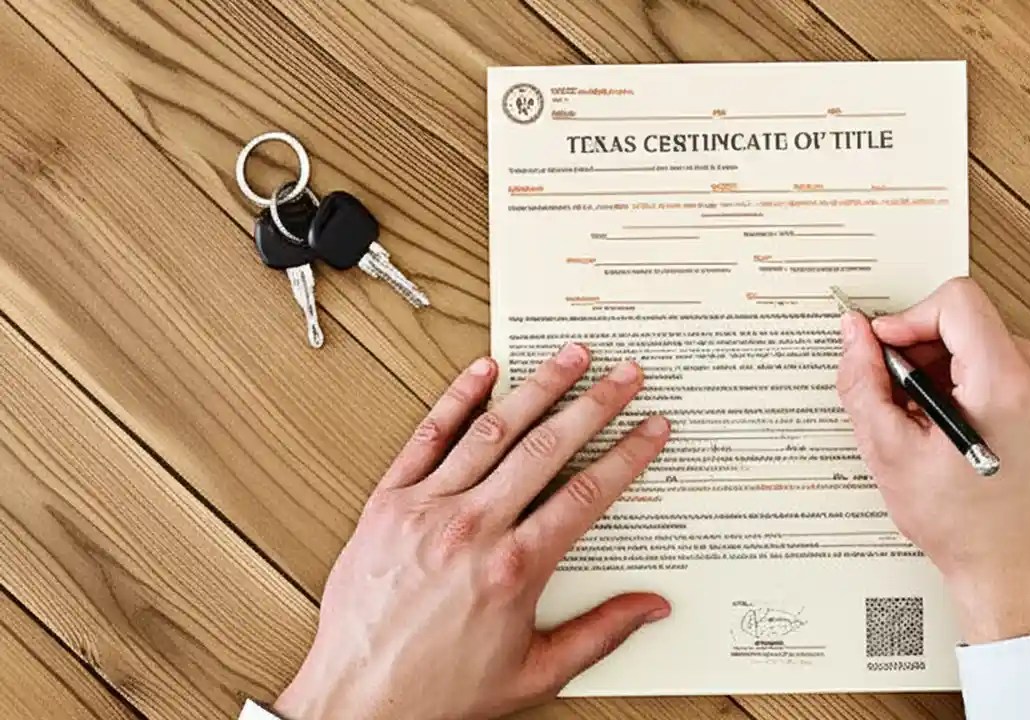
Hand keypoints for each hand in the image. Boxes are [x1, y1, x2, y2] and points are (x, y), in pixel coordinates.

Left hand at [273, 344, 670, 719]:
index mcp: (515, 568)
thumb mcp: (535, 673)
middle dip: (595, 404)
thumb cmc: (440, 692)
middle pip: (548, 447)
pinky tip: (483, 370)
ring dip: (537, 387)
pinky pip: (426, 438)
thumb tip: (651, 606)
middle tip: (624, 374)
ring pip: (492, 431)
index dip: (628, 454)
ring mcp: (427, 510)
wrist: (358, 702)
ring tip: (568, 357)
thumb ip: (600, 633)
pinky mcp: (388, 504)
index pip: (588, 492)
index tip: (651, 428)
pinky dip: (456, 400)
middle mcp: (473, 529)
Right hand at [836, 278, 1029, 643]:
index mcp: (1006, 383)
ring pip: (976, 338)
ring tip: (923, 422)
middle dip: (919, 351)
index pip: (956, 301)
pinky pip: (994, 360)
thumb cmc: (962, 525)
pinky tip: (946, 426)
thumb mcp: (890, 453)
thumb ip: (864, 383)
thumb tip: (854, 334)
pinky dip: (960, 381)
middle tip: (898, 400)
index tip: (885, 349)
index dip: (908, 318)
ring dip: (937, 369)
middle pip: (964, 319)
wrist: (1010, 567)